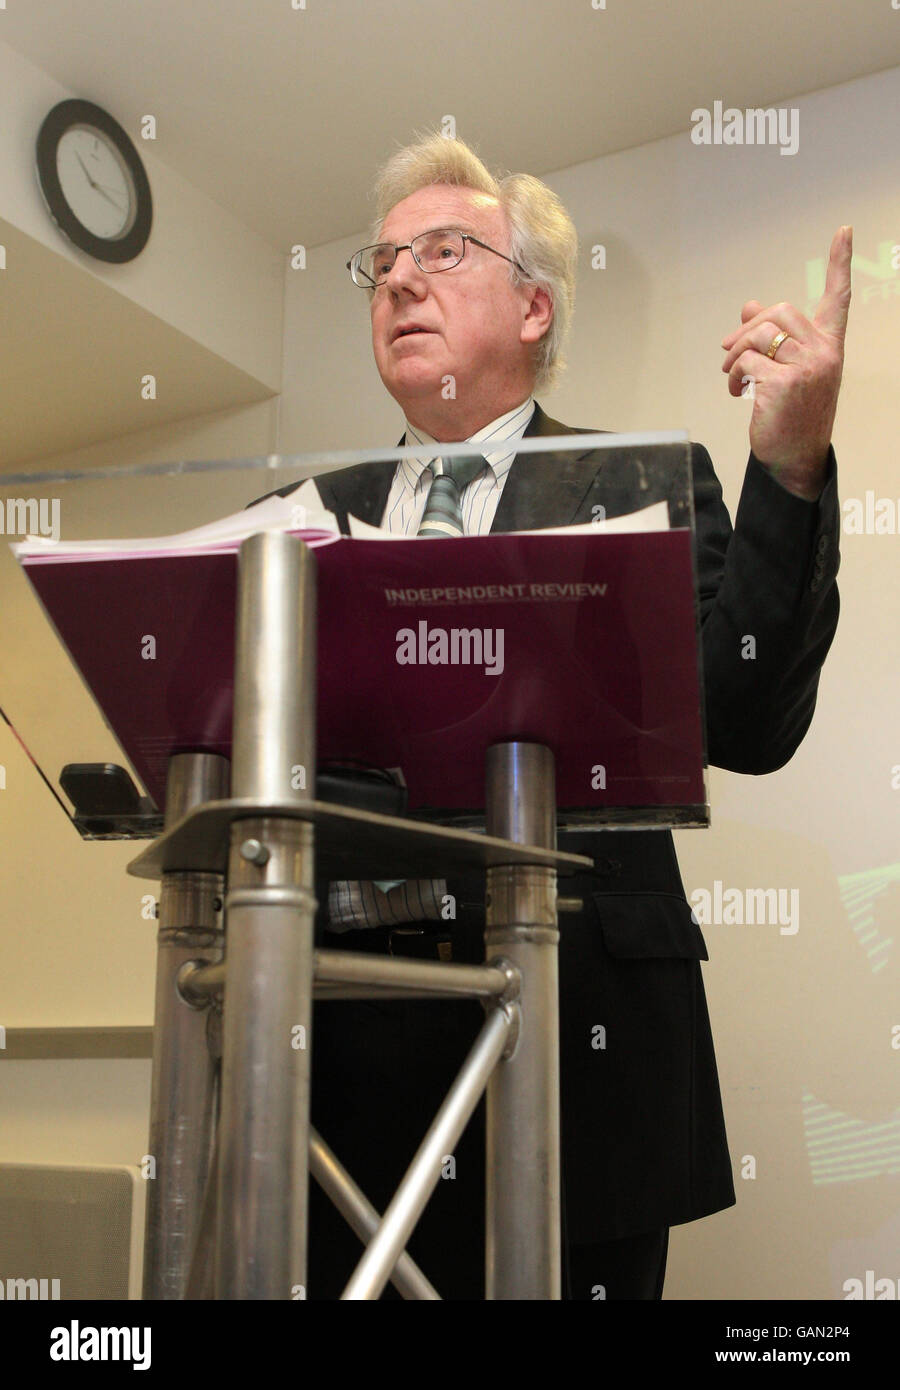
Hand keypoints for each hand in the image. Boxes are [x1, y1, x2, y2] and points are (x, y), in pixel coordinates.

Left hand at [720, 226, 851, 498]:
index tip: (843, 231)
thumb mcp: (788, 371)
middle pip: (778, 311)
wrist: (795, 457)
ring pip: (758, 335)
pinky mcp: (784, 385)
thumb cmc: (793, 413)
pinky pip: (746, 363)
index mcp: (829, 346)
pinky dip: (733, 375)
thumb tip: (749, 304)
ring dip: (735, 354)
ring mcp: (806, 369)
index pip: (838, 298)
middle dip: (747, 328)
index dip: (841, 263)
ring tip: (732, 376)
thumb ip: (773, 338)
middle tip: (729, 351)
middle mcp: (823, 353)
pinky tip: (737, 391)